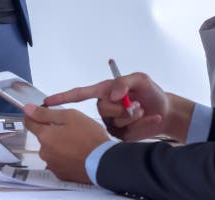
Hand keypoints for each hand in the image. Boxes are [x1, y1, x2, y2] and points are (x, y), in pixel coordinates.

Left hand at [23, 105, 109, 183]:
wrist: (104, 162)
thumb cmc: (89, 137)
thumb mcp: (70, 116)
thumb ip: (46, 113)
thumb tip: (27, 108)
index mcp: (45, 136)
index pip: (28, 122)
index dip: (34, 115)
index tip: (42, 112)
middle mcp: (44, 152)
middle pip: (42, 136)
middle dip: (51, 130)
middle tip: (69, 128)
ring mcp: (52, 164)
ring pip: (50, 149)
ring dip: (58, 144)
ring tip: (75, 142)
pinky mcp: (60, 174)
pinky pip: (57, 160)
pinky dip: (63, 156)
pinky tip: (76, 153)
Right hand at [44, 74, 190, 142]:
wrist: (167, 112)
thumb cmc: (152, 92)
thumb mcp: (140, 79)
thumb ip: (124, 82)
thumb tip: (111, 94)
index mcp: (104, 91)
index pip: (79, 94)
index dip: (62, 97)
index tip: (47, 101)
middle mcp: (105, 107)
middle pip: (102, 110)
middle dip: (121, 108)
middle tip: (137, 104)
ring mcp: (112, 122)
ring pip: (114, 123)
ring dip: (133, 118)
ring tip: (144, 111)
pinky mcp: (121, 135)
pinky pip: (126, 133)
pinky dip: (141, 125)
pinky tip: (151, 118)